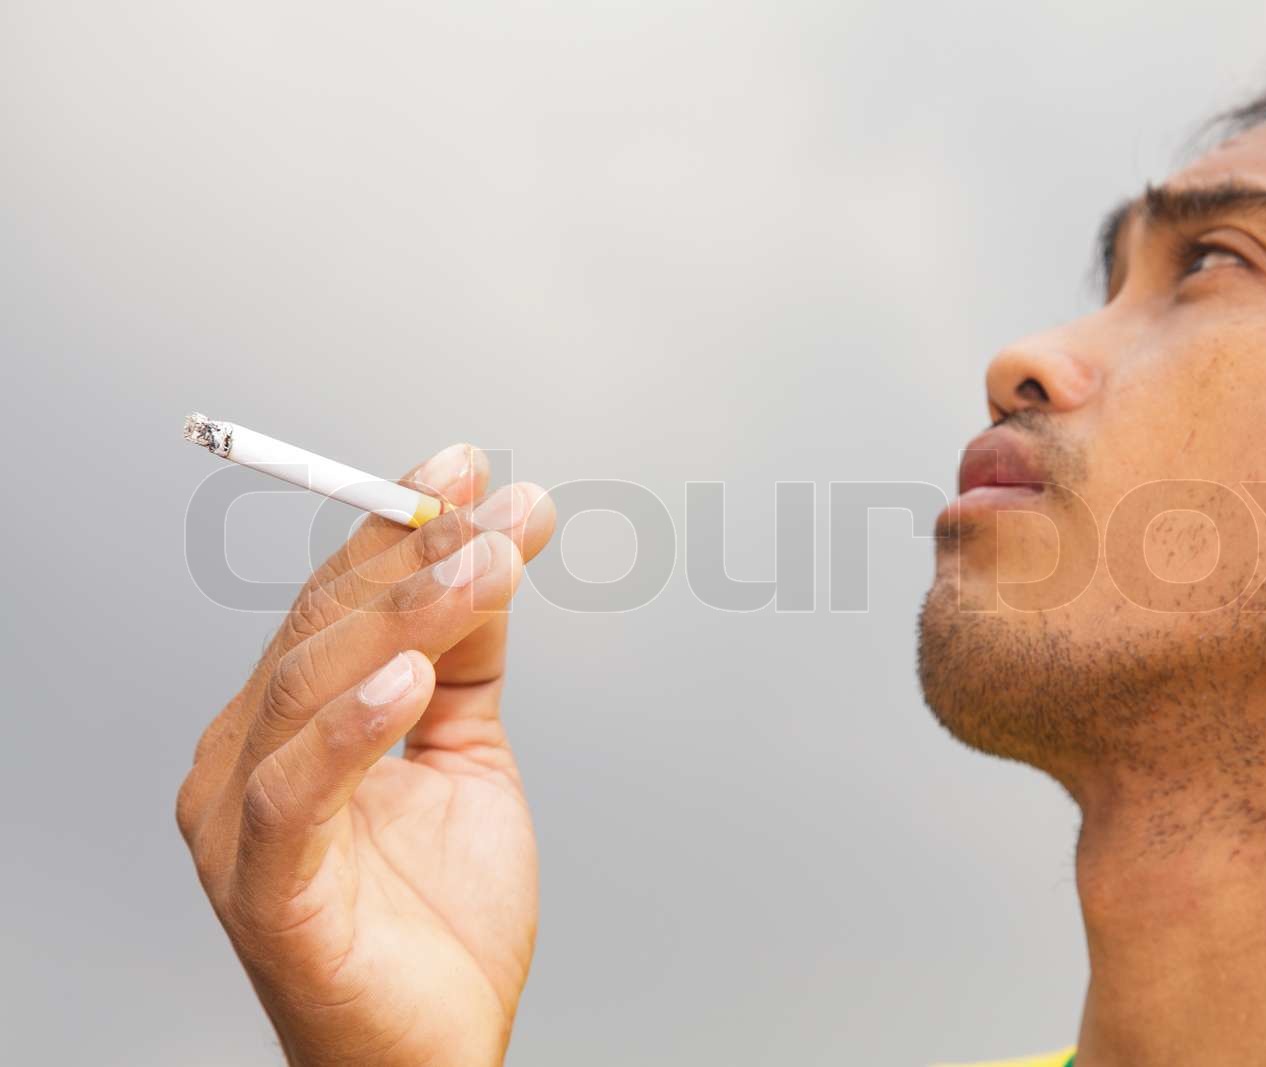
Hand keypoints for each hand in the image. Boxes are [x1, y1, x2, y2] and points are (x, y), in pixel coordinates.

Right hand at [177, 444, 555, 1065]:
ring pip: (311, 686)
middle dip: (414, 552)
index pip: (336, 601)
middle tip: (497, 504)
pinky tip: (414, 680)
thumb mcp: (467, 758)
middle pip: (322, 626)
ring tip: (485, 562)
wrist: (434, 1053)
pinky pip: (298, 792)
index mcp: (287, 726)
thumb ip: (467, 661)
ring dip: (406, 613)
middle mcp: (247, 759)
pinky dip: (351, 730)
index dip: (398, 526)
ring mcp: (244, 823)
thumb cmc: (439, 921)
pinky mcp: (268, 888)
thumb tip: (491, 549)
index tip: (470, 466)